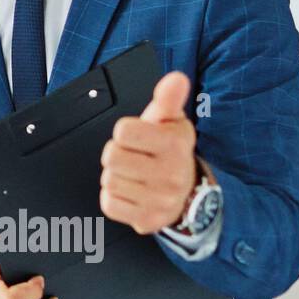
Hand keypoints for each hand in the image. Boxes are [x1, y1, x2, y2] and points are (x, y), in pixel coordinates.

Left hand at [98, 70, 197, 233]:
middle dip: (117, 154)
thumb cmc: (171, 151)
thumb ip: (169, 98)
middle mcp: (170, 174)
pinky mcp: (147, 220)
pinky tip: (132, 192)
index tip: (137, 136)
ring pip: (109, 181)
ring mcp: (159, 200)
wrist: (190, 193)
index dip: (125, 131)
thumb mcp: (172, 121)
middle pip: (111, 157)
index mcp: (174, 145)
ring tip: (134, 174)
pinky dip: (114, 198)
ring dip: (116, 176)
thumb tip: (176, 78)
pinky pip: (109, 204)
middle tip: (134, 156)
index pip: (123, 131)